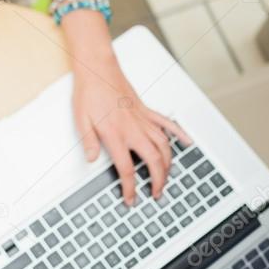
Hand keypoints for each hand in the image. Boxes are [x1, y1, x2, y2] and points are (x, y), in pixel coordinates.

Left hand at [72, 52, 191, 205]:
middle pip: (153, 161)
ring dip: (168, 164)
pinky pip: (167, 124)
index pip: (127, 169)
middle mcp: (133, 129)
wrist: (98, 68)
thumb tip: (91, 159)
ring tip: (166, 177)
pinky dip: (179, 134)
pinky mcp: (146, 110)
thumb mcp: (81, 120)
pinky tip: (187, 142)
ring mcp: (143, 119)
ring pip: (164, 146)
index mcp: (115, 134)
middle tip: (157, 193)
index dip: (130, 188)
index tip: (131, 199)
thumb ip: (89, 141)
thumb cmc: (89, 92)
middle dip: (158, 180)